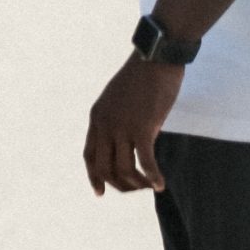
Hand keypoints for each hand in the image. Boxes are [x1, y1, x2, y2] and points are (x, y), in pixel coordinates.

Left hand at [84, 53, 183, 195]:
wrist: (156, 57)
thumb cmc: (144, 75)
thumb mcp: (120, 97)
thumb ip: (118, 118)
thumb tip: (130, 138)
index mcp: (97, 117)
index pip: (89, 156)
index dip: (94, 177)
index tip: (101, 192)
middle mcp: (105, 125)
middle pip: (104, 168)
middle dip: (119, 185)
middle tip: (135, 188)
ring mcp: (122, 127)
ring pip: (123, 170)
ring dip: (137, 184)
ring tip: (150, 186)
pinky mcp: (143, 128)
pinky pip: (145, 163)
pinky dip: (152, 177)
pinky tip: (160, 184)